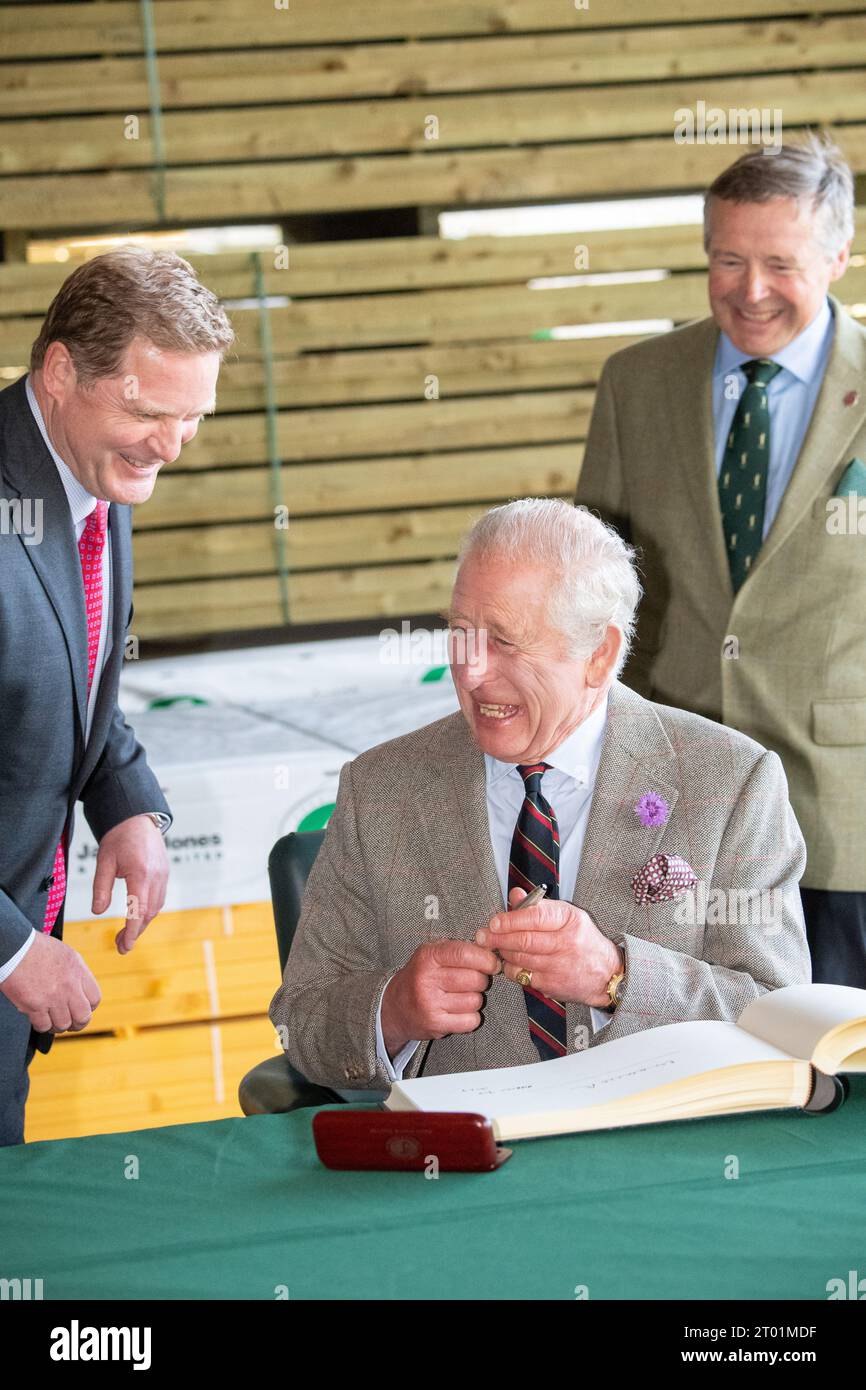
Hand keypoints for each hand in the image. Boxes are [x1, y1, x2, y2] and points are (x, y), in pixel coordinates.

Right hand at [0, 931, 100, 1033]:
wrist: (15, 948)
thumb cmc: (36, 948)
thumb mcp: (66, 954)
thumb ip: (76, 973)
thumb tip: (79, 989)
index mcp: (78, 971)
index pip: (95, 999)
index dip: (89, 1008)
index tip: (82, 1009)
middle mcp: (69, 986)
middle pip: (83, 1016)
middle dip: (78, 1024)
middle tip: (71, 1023)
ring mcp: (52, 997)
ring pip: (63, 1024)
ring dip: (58, 1026)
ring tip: (52, 1021)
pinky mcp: (34, 1005)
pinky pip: (44, 1026)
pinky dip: (42, 1026)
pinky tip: (39, 1020)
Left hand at [91, 815, 168, 953]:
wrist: (137, 817)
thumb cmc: (119, 837)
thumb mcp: (104, 862)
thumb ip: (101, 888)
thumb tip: (97, 912)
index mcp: (141, 874)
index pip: (139, 910)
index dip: (132, 931)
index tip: (125, 946)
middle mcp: (157, 877)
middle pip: (149, 913)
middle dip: (136, 932)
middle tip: (121, 946)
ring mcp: (164, 875)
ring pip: (156, 907)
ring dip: (142, 923)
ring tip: (126, 935)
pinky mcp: (165, 873)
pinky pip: (159, 897)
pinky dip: (148, 910)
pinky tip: (137, 915)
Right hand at [380, 939, 501, 1056]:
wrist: (394, 1008)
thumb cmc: (420, 977)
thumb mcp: (430, 954)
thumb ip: (457, 949)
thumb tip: (490, 950)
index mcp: (427, 957)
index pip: (464, 954)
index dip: (485, 959)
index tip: (492, 964)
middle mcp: (427, 980)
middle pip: (475, 979)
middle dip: (481, 980)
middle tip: (472, 981)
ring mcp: (430, 1004)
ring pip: (475, 1000)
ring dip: (475, 999)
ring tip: (461, 997)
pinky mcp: (436, 1024)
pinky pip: (471, 1020)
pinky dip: (471, 1017)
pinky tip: (459, 1011)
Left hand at [475, 887, 622, 1006]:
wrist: (606, 974)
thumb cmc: (583, 940)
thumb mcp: (567, 916)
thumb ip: (538, 906)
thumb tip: (515, 894)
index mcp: (569, 919)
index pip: (535, 917)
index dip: (510, 920)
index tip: (494, 922)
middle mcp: (566, 942)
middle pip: (524, 940)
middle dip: (498, 938)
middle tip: (482, 936)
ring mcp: (559, 966)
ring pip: (520, 958)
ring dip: (502, 952)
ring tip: (493, 947)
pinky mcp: (552, 984)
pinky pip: (522, 975)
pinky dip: (511, 968)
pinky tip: (508, 962)